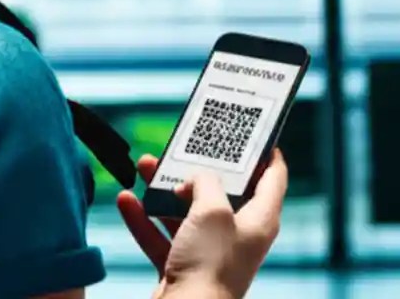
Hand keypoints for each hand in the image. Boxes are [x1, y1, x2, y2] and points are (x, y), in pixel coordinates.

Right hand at [116, 150, 287, 298]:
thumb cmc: (210, 265)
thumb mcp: (213, 210)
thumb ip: (206, 182)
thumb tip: (193, 180)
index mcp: (259, 220)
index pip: (273, 179)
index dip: (265, 153)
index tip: (253, 135)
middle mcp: (238, 235)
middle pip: (220, 192)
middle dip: (197, 168)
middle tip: (183, 147)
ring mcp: (209, 251)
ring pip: (186, 211)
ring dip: (163, 189)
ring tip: (144, 166)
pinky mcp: (183, 265)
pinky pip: (162, 235)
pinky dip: (144, 219)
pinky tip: (127, 201)